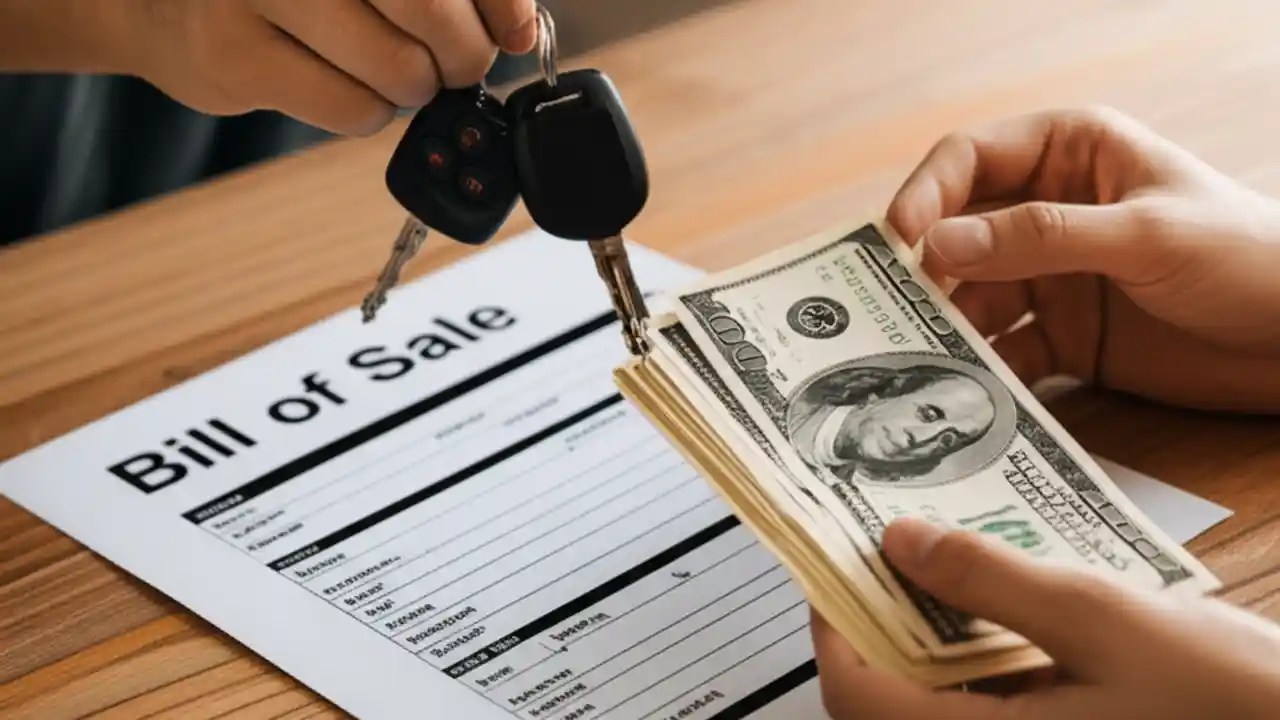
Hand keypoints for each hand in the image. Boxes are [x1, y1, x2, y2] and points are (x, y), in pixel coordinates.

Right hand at [125, 0, 537, 134]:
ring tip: (393, 72)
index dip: (500, 0)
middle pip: (428, 7)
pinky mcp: (232, 54)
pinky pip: (352, 110)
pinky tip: (347, 87)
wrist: (169, 4)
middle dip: (463, 54)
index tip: (515, 31)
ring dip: (414, 89)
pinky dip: (370, 113)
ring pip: (397, 71)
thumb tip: (520, 29)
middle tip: (456, 64)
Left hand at [811, 518, 1279, 719]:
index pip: (856, 696)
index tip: (830, 565)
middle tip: (885, 551)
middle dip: (877, 624)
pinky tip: (994, 613)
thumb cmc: (1232, 704)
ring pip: (935, 708)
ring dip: (923, 642)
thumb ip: (991, 582)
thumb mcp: (1102, 619)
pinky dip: (972, 665)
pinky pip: (986, 713)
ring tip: (934, 567)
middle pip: (887, 704)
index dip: (830, 625)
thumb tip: (901, 542)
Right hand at [887, 106, 1279, 412]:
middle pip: (958, 233)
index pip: (970, 160)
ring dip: (946, 327)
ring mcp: (1053, 276)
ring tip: (917, 360)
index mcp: (1069, 154)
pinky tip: (965, 391)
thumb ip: (1040, 237)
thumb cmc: (1247, 257)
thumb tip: (937, 245)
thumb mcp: (1145, 235)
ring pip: (973, 297)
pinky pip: (1005, 350)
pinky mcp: (1063, 337)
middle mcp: (1047, 212)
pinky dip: (982, 370)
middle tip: (891, 311)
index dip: (925, 194)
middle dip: (923, 270)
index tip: (898, 241)